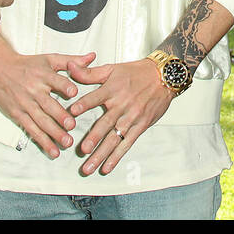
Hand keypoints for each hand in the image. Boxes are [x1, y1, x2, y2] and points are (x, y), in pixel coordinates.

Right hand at [0, 29, 94, 158]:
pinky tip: (52, 150)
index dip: (64, 86)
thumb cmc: (29, 65)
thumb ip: (72, 60)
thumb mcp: (50, 59)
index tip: (74, 93)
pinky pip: (31, 130)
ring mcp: (25, 104)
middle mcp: (34, 90)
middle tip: (72, 126)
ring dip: (53, 133)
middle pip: (48, 104)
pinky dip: (42, 141)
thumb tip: (93, 56)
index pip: (55, 80)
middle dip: (60, 116)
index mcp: (43, 74)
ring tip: (66, 142)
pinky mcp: (18, 114)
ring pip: (40, 120)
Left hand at [67, 58, 175, 175]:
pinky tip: (107, 167)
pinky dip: (117, 156)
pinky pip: (127, 143)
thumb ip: (89, 73)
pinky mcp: (140, 126)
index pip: (95, 97)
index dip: (84, 104)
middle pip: (106, 123)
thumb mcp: (112, 69)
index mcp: (112, 89)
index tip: (71, 112)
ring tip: (89, 165)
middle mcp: (122, 104)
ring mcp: (132, 117)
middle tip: (83, 149)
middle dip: (94, 137)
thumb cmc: (136, 73)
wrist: (163, 76)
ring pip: (115, 138)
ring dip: (101, 153)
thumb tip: (71, 67)